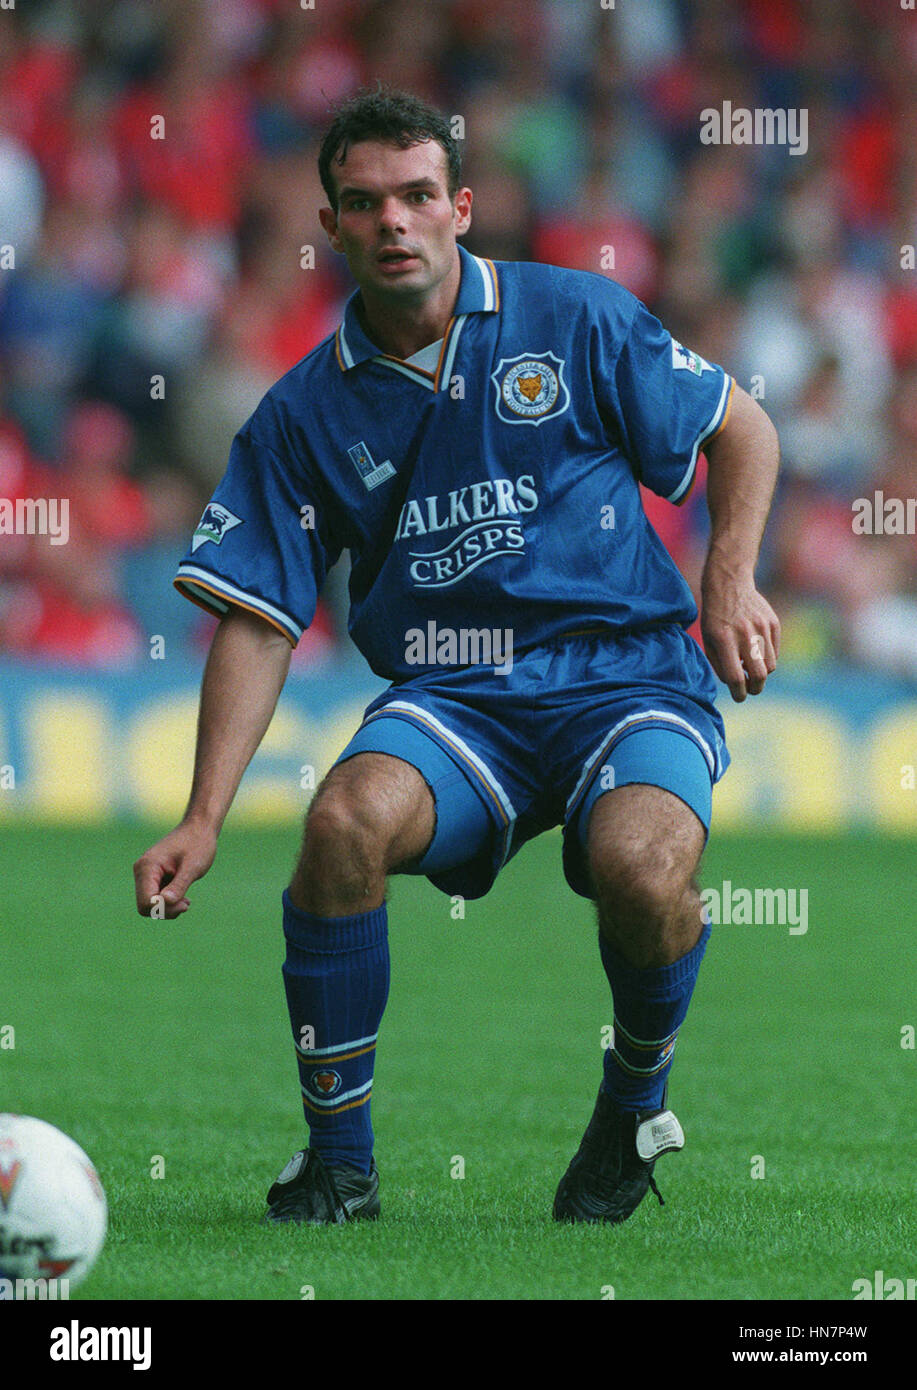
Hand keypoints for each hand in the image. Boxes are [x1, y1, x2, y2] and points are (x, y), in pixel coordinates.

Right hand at [133, 820, 217, 918]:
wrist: (199, 828)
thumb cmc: (198, 844)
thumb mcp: (193, 867)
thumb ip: (179, 885)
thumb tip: (164, 902)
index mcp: (148, 866)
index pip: (146, 902)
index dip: (164, 908)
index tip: (184, 902)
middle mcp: (141, 870)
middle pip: (145, 906)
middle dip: (166, 910)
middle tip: (186, 904)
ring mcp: (145, 874)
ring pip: (150, 904)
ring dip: (168, 907)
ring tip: (186, 901)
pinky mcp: (152, 877)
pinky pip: (155, 898)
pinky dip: (168, 902)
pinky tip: (183, 898)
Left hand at [701, 564, 779, 702]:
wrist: (729, 584)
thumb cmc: (715, 616)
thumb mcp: (708, 640)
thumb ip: (720, 664)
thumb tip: (735, 684)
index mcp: (725, 640)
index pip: (736, 677)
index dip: (739, 693)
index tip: (739, 697)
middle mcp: (745, 634)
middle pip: (760, 675)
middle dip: (756, 688)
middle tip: (751, 689)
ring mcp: (762, 628)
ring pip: (770, 666)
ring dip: (762, 673)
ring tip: (751, 668)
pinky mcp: (773, 623)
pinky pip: (775, 651)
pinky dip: (767, 658)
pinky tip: (756, 651)